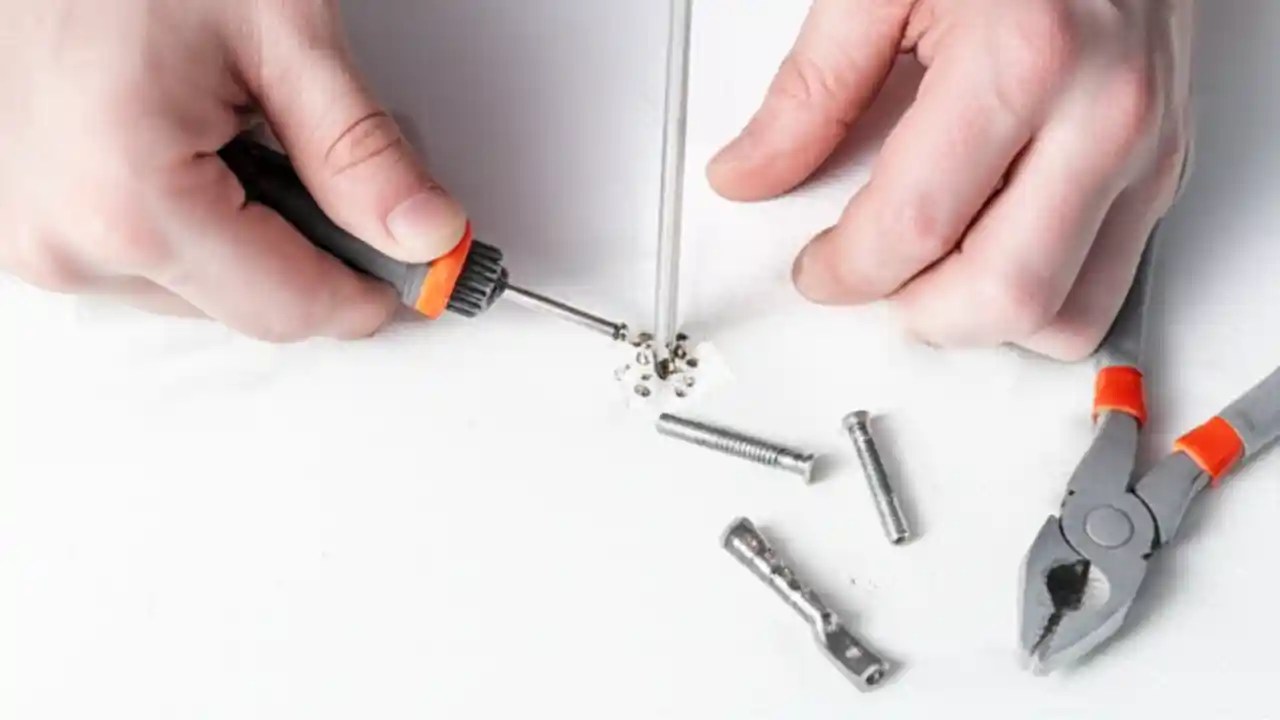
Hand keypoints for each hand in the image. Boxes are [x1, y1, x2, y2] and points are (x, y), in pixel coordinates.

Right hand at [0, 0, 466, 340]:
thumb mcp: (280, 33)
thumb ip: (359, 152)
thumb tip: (424, 234)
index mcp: (124, 202)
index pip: (288, 308)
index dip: (368, 292)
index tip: (418, 270)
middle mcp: (59, 238)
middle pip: (245, 303)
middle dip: (307, 245)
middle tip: (321, 157)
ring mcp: (27, 233)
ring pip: (195, 286)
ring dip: (242, 229)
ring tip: (230, 125)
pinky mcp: (14, 216)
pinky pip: (139, 256)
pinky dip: (187, 214)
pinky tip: (184, 140)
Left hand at [709, 0, 1193, 359]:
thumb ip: (811, 89)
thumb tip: (752, 172)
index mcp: (1026, 56)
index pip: (917, 225)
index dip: (847, 268)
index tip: (818, 267)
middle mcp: (1104, 112)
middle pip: (1003, 295)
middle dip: (914, 313)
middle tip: (868, 281)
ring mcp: (1146, 147)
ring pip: (1069, 316)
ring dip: (981, 322)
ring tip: (928, 279)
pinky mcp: (1164, 166)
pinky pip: (1105, 283)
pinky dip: (1038, 299)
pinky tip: (987, 255)